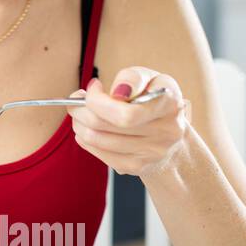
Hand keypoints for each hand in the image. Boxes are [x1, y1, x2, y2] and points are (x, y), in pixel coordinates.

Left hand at [66, 66, 190, 177]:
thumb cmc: (153, 99)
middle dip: (80, 110)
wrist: (171, 135)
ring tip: (80, 113)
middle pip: (104, 125)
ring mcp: (152, 153)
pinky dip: (85, 138)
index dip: (98, 101)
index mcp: (170, 104)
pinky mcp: (137, 166)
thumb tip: (116, 93)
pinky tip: (89, 129)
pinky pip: (98, 152)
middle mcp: (166, 131)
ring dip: (79, 123)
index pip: (126, 113)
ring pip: (96, 138)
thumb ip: (133, 78)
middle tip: (75, 101)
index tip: (94, 87)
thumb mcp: (149, 78)